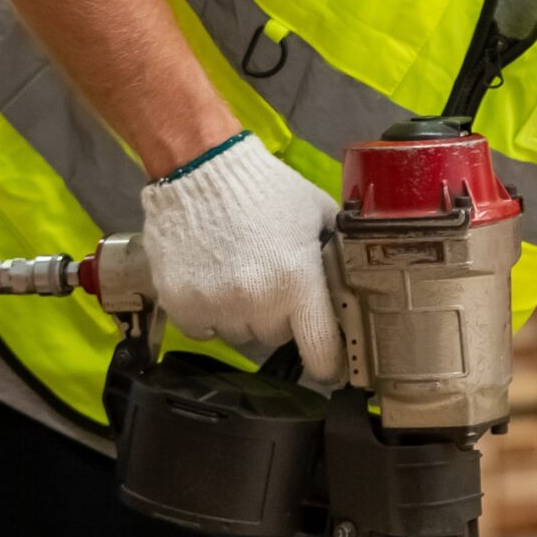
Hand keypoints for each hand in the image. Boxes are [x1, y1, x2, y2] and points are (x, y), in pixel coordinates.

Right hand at [139, 132, 343, 381]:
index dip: (328, 363)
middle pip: (276, 338)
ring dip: (244, 316)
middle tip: (274, 284)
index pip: (320, 349)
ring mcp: (215, 306)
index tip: (330, 366)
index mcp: (298, 282)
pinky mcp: (181, 305)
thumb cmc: (266, 189)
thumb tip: (355, 279)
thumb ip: (335, 251)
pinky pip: (203, 329)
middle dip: (280, 317)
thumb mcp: (317, 214)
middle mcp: (257, 303)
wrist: (200, 170)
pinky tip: (213, 281)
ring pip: (239, 335)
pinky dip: (209, 314)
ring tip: (241, 276)